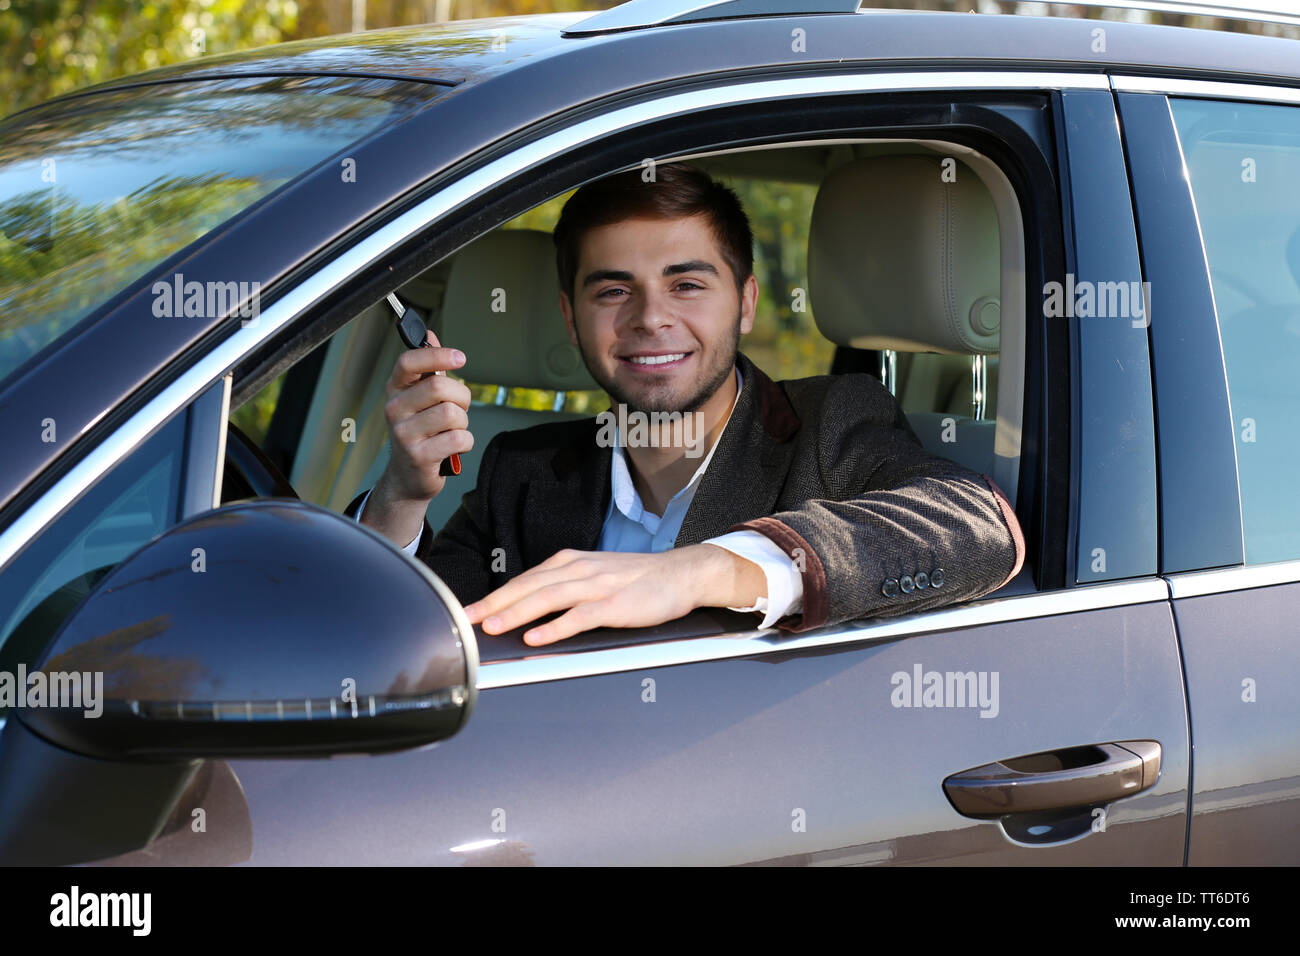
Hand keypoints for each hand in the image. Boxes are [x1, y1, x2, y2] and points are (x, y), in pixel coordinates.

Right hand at [380, 329, 473, 502]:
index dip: (437, 355)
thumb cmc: (419, 432)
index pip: (410, 361)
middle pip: (439, 387)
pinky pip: (458, 439)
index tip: (460, 358)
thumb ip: (428, 368)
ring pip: (452, 414)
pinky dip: (464, 442)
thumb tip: (430, 333)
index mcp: (395, 389)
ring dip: (462, 423)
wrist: (408, 476)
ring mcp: (404, 434)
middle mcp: (395, 409)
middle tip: (458, 409)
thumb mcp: (420, 398)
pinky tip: (452, 447)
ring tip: (450, 431)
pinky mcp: (419, 456)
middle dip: (461, 397)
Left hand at [464, 544, 765, 645]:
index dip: (493, 596)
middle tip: (465, 620)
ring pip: (548, 598)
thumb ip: (563, 587)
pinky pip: (580, 616)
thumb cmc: (635, 580)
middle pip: (528, 586)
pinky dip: (556, 626)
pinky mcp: (615, 604)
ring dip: (517, 613)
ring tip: (493, 627)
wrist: (681, 574)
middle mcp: (579, 569)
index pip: (524, 579)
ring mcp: (597, 585)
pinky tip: (537, 637)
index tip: (467, 611)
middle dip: (493, 603)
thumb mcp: (594, 575)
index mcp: (570, 562)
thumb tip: (527, 610)